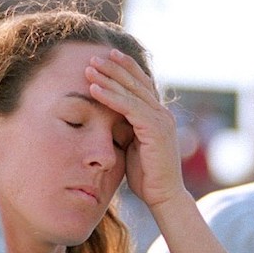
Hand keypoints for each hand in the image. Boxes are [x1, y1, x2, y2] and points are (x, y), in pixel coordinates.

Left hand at [85, 49, 189, 212]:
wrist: (163, 196)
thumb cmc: (147, 175)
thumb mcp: (132, 145)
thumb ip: (125, 128)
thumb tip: (109, 117)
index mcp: (158, 115)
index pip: (141, 84)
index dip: (125, 69)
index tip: (107, 57)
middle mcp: (162, 113)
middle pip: (136, 82)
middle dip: (114, 67)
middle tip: (94, 56)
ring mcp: (160, 120)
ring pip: (131, 91)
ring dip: (109, 78)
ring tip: (89, 67)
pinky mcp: (154, 129)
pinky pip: (128, 107)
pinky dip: (110, 97)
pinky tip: (94, 89)